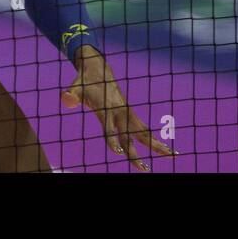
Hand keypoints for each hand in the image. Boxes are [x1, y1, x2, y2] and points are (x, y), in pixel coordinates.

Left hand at [62, 47, 174, 170]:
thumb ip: (70, 95)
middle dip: (136, 152)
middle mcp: (119, 112)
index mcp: (105, 108)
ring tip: (172, 155)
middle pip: (130, 135)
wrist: (99, 70)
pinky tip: (166, 150)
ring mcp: (127, 113)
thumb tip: (65, 99)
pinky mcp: (131, 115)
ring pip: (144, 133)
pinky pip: (144, 130)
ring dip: (157, 145)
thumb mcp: (75, 87)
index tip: (117, 151)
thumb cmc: (84, 82)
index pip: (108, 127)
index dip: (112, 138)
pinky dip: (156, 140)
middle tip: (144, 169)